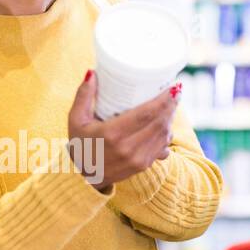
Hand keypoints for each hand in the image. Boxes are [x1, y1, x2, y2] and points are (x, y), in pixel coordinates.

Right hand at [67, 71, 178, 191]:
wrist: (82, 177)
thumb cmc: (80, 145)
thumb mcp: (75, 120)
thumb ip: (83, 96)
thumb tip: (92, 72)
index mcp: (112, 134)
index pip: (146, 114)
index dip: (163, 100)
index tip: (173, 87)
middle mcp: (127, 148)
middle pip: (159, 123)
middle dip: (170, 106)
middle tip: (174, 92)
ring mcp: (137, 160)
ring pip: (163, 136)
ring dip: (170, 119)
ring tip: (171, 105)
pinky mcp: (142, 166)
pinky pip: (162, 148)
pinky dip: (166, 135)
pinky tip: (165, 124)